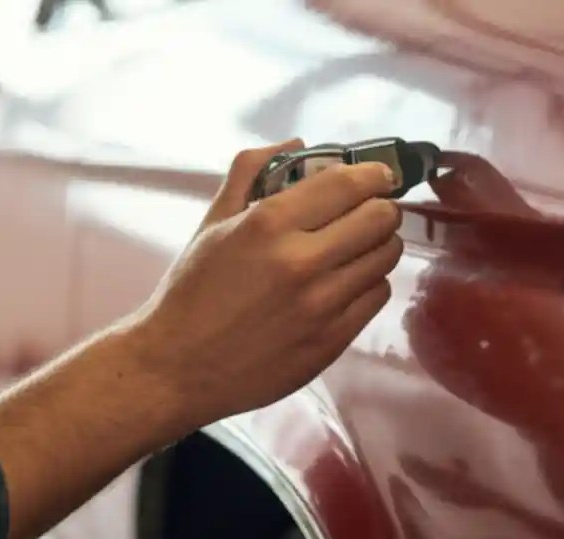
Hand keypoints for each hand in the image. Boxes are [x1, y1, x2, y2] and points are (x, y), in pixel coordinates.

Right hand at [128, 139, 403, 428]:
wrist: (177, 368)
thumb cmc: (191, 292)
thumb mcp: (212, 222)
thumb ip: (251, 172)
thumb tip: (297, 145)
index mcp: (268, 224)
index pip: (350, 183)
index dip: (374, 174)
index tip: (376, 176)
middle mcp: (301, 261)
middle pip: (381, 218)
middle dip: (379, 207)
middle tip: (366, 212)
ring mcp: (321, 305)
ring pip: (386, 256)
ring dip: (377, 245)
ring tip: (355, 248)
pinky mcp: (332, 341)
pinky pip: (377, 295)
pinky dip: (369, 283)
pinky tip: (345, 283)